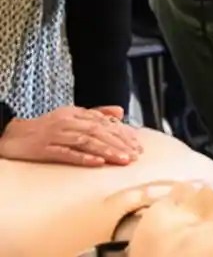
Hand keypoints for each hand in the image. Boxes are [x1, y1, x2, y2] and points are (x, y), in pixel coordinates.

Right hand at [0, 105, 142, 166]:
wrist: (11, 136)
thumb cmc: (45, 128)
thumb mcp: (70, 116)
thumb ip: (96, 113)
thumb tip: (120, 111)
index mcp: (75, 114)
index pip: (105, 122)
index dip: (123, 133)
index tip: (138, 145)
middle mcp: (67, 122)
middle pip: (99, 131)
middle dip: (120, 143)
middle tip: (135, 155)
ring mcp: (55, 135)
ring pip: (86, 141)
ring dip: (107, 150)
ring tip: (123, 160)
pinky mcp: (44, 149)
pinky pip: (66, 153)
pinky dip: (83, 157)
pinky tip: (97, 163)